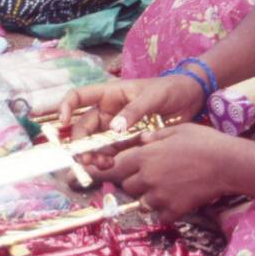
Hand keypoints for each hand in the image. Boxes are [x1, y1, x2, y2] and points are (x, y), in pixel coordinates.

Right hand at [58, 75, 204, 173]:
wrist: (191, 99)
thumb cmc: (170, 89)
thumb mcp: (152, 97)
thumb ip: (134, 111)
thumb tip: (114, 128)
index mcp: (110, 94)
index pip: (79, 96)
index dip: (66, 107)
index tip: (62, 123)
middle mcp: (108, 111)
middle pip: (84, 127)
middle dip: (80, 143)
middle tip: (86, 159)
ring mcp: (116, 127)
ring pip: (95, 142)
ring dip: (92, 154)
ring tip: (101, 165)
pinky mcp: (127, 140)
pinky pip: (110, 151)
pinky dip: (107, 159)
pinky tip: (111, 166)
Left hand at [113, 123, 235, 222]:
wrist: (227, 164)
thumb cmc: (204, 142)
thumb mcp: (176, 129)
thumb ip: (153, 137)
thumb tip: (139, 141)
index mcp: (145, 155)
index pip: (114, 166)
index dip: (106, 169)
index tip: (96, 172)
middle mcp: (147, 177)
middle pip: (126, 185)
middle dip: (134, 180)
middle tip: (152, 174)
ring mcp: (159, 196)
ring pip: (141, 201)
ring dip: (148, 195)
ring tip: (168, 185)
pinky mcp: (172, 211)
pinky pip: (159, 214)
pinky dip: (164, 209)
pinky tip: (178, 197)